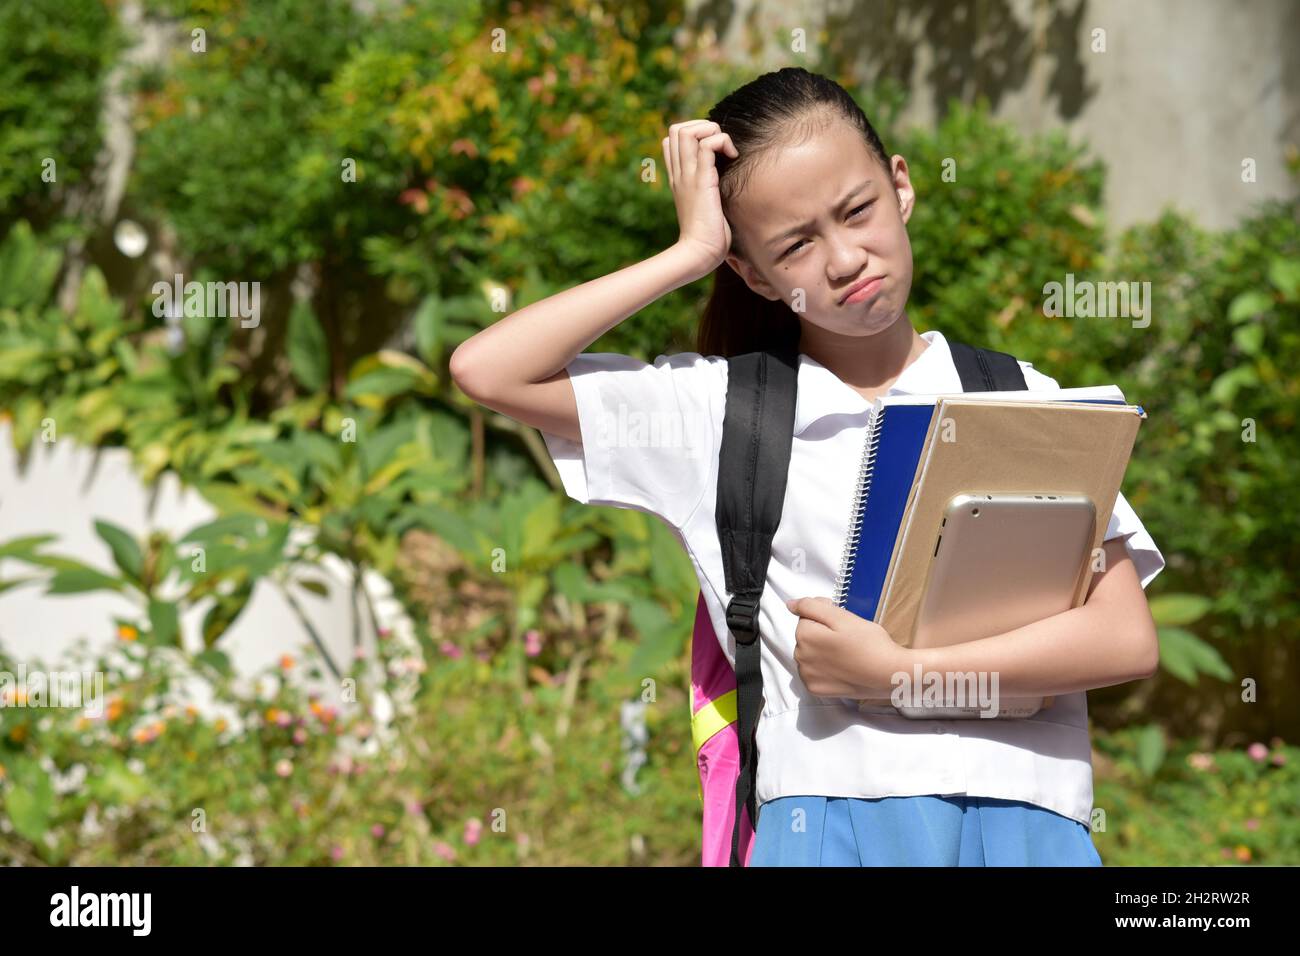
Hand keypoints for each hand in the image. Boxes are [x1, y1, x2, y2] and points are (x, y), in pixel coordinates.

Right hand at [661, 120, 737, 277]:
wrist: (698, 253)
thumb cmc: (707, 237)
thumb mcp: (706, 206)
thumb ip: (709, 190)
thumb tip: (725, 182)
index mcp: (678, 178)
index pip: (672, 140)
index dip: (694, 134)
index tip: (713, 150)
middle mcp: (679, 173)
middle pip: (677, 129)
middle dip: (702, 126)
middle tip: (720, 147)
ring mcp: (687, 175)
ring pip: (688, 130)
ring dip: (712, 131)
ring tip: (725, 150)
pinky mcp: (701, 181)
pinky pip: (707, 144)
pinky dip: (722, 142)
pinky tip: (732, 157)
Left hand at [787, 596, 908, 698]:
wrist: (890, 674)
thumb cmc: (870, 642)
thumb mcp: (843, 617)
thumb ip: (812, 607)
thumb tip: (790, 605)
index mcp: (805, 636)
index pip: (806, 617)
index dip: (825, 617)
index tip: (843, 625)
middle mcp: (800, 657)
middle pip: (805, 636)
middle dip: (821, 634)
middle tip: (847, 639)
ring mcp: (807, 676)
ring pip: (808, 654)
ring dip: (820, 651)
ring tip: (845, 654)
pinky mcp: (815, 689)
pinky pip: (812, 671)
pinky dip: (822, 668)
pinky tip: (840, 667)